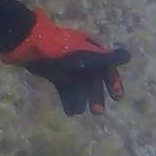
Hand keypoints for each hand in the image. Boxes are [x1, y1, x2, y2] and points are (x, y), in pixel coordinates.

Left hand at [1, 7, 129, 115]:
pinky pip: (65, 88)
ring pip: (78, 86)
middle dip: (96, 95)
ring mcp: (66, 66)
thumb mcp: (84, 53)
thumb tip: (129, 56)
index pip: (106, 67)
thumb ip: (105, 58)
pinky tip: (70, 111)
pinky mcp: (54, 73)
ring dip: (81, 99)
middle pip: (92, 79)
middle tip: (97, 112)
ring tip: (78, 111)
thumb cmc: (58, 48)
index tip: (117, 98)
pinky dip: (68, 99)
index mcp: (90, 50)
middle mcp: (80, 58)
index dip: (113, 82)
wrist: (27, 44)